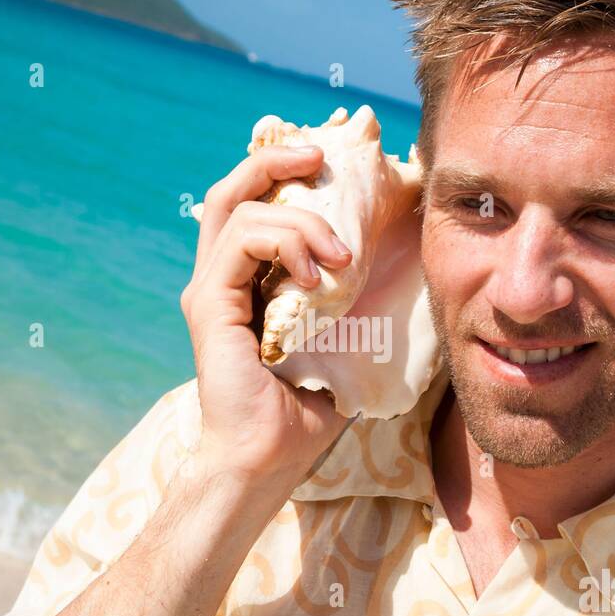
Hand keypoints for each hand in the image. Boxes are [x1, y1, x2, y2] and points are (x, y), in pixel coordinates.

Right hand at [182, 144, 355, 482]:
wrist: (265, 461)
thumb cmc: (304, 415)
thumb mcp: (339, 342)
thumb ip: (350, 302)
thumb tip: (406, 271)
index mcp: (246, 284)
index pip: (256, 207)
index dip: (286, 174)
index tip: (332, 167)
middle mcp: (221, 279)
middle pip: (232, 190)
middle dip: (277, 159)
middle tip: (322, 154)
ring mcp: (210, 289)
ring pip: (241, 208)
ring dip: (301, 219)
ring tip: (341, 257)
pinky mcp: (208, 304)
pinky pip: (240, 241)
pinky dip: (284, 242)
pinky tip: (318, 275)